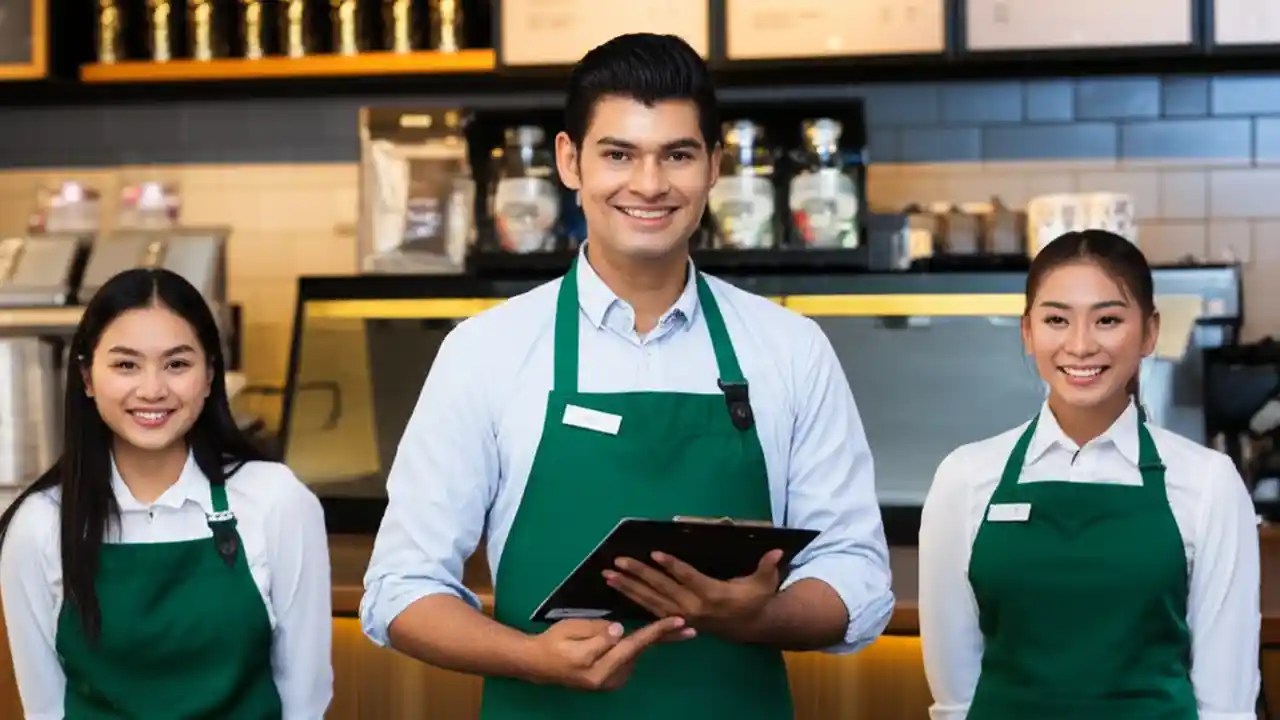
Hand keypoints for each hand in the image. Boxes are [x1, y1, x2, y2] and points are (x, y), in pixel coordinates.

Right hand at [526, 616, 692, 690]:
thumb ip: (598, 633)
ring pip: (634, 655)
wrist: (538, 665)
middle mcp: (606, 680)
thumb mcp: (572, 629)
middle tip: (690, 629)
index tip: (676, 622)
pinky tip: (640, 638)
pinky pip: (627, 660)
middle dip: (664, 639)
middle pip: (640, 652)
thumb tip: (621, 631)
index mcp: (596, 665)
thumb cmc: (554, 641)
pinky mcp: (610, 682)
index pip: (632, 644)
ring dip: (647, 641)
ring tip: (659, 628)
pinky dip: (634, 648)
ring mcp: (609, 684)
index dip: (655, 631)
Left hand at [603, 549, 783, 640]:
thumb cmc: (753, 599)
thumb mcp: (764, 583)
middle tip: (619, 561)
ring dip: (628, 587)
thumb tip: (777, 551)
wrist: (747, 627)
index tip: (656, 553)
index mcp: (712, 595)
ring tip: (609, 574)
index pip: (689, 578)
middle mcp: (692, 607)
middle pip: (662, 588)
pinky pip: (649, 609)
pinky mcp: (674, 619)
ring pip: (650, 600)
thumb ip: (767, 567)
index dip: (672, 566)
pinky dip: (632, 598)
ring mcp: (681, 615)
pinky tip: (617, 588)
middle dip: (639, 574)